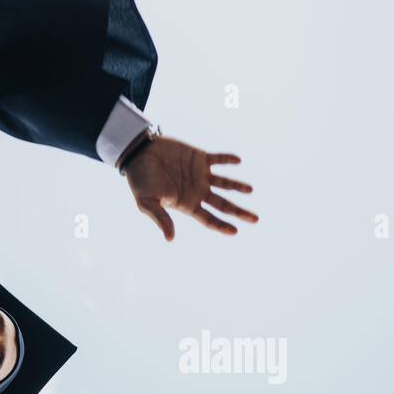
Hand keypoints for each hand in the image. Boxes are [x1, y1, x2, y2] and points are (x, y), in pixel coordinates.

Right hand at [123, 136, 257, 239]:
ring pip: (224, 183)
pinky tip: (238, 160)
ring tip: (249, 190)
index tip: (235, 230)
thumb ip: (161, 219)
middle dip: (239, 212)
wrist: (138, 154)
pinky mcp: (199, 158)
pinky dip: (227, 159)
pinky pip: (217, 159)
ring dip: (237, 186)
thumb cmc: (140, 180)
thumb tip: (170, 239)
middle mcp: (197, 192)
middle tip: (255, 219)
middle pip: (223, 205)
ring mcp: (199, 175)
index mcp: (187, 205)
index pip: (209, 219)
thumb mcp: (147, 203)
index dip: (222, 225)